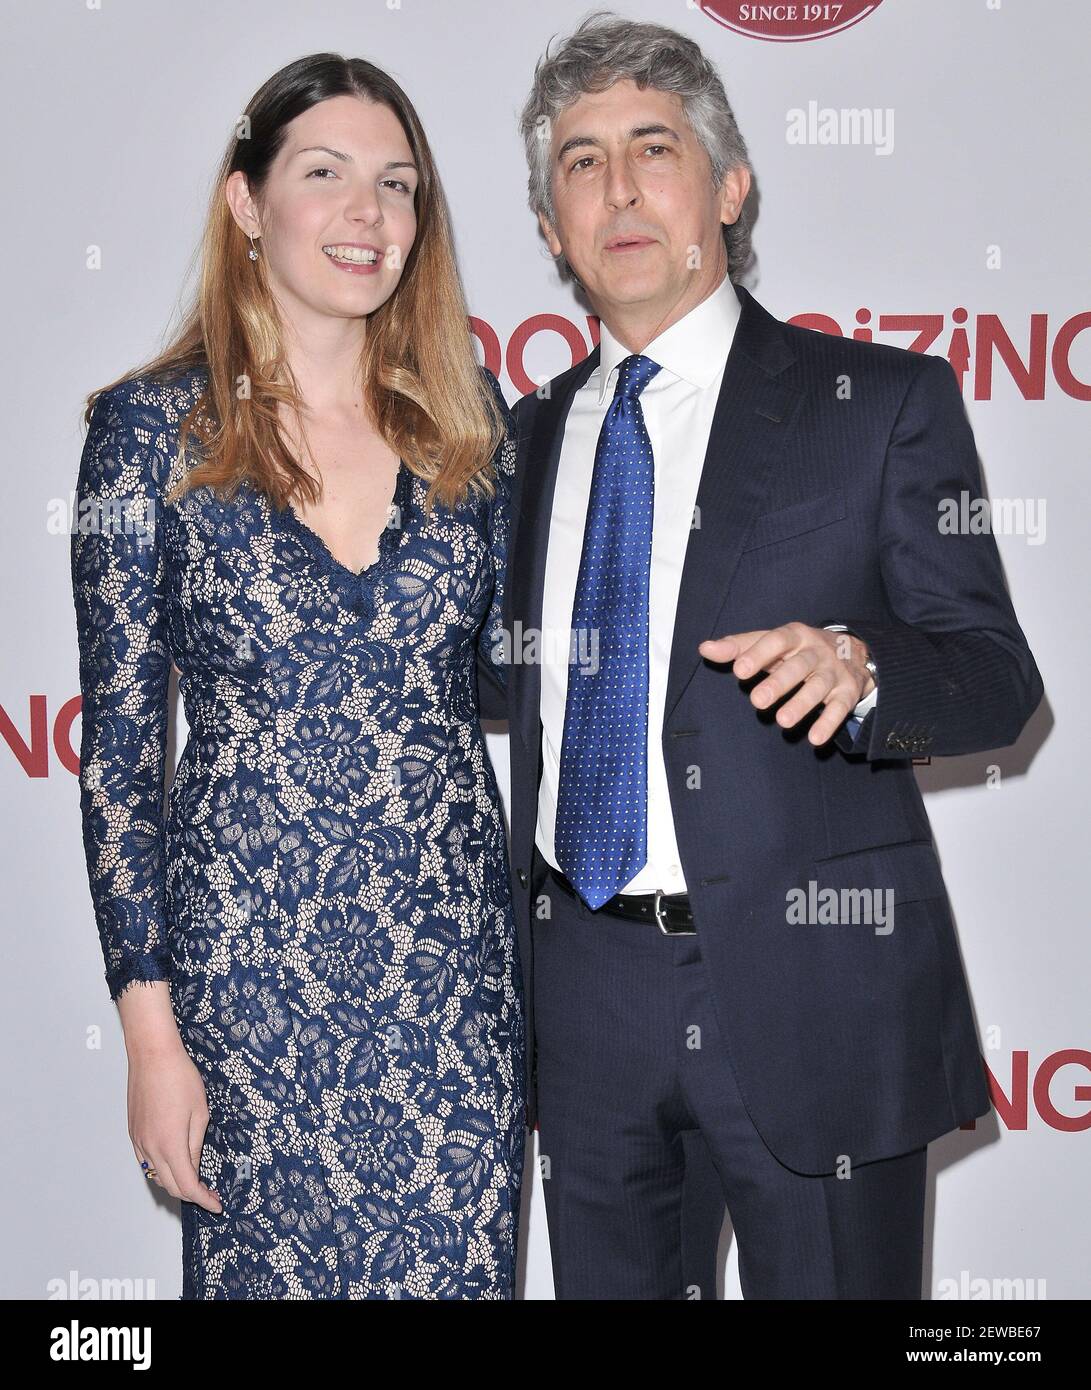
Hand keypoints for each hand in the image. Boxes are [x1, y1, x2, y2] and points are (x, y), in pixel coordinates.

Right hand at [126, 1035, 221, 1213]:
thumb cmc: (179, 1077)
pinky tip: (175, 1161)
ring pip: (156, 1175)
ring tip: (195, 1178)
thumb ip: (196, 1145)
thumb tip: (195, 1168)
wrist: (152, 1055)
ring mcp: (138, 1141)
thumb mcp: (199, 1113)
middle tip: (209, 1193)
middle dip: (191, 1194)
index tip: (216, 1204)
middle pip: (169, 1186)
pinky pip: (147, 1161)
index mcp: (170, 1145)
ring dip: (175, 1182)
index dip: (203, 1199)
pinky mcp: (133, 1133)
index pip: (187, 1185)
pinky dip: (162, 1169)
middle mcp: (150, 1148)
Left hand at [698, 622, 874, 745]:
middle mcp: (816, 652)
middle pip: (798, 666)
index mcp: (795, 635)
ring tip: (783, 721)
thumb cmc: (799, 649)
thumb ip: (739, 647)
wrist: (855, 651)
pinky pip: (839, 708)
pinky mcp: (847, 692)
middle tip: (757, 700)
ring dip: (802, 704)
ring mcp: (834, 672)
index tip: (739, 671)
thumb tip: (705, 649)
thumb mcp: (772, 642)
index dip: (758, 654)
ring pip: (818, 687)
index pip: (776, 640)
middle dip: (779, 682)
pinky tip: (815, 738)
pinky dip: (829, 723)